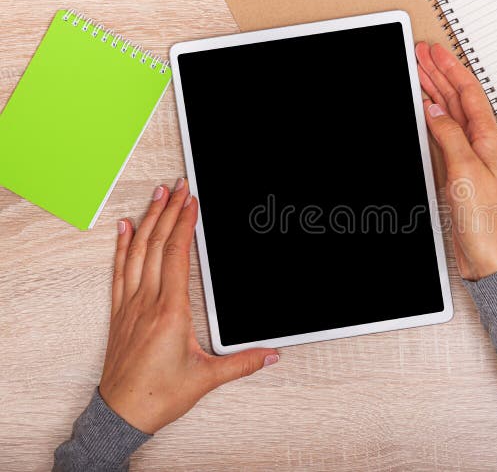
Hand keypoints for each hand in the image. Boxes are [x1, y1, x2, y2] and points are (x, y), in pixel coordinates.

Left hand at [99, 179, 278, 433]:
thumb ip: (243, 362)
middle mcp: (147, 303)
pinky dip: (122, 246)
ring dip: (147, 221)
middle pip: (157, 245)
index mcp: (170, 312)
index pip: (177, 256)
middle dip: (168, 211)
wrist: (120, 414)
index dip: (184, 225)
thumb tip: (272, 354)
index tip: (192, 203)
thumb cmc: (158, 395)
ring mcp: (130, 306)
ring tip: (156, 197)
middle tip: (177, 186)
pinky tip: (124, 229)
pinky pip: (119, 271)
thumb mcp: (208, 378)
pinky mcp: (120, 313)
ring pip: (136, 253)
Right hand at [416, 42, 496, 279]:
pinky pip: (441, 133)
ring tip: (418, 72)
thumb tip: (434, 108)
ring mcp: (466, 154)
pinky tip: (422, 108)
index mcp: (488, 137)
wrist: (487, 251)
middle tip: (420, 54)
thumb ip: (449, 134)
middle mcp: (479, 142)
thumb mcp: (465, 169)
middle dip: (438, 73)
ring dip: (433, 91)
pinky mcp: (455, 169)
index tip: (433, 51)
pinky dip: (429, 116)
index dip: (450, 68)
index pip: (467, 91)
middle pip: (456, 98)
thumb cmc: (486, 218)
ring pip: (447, 113)